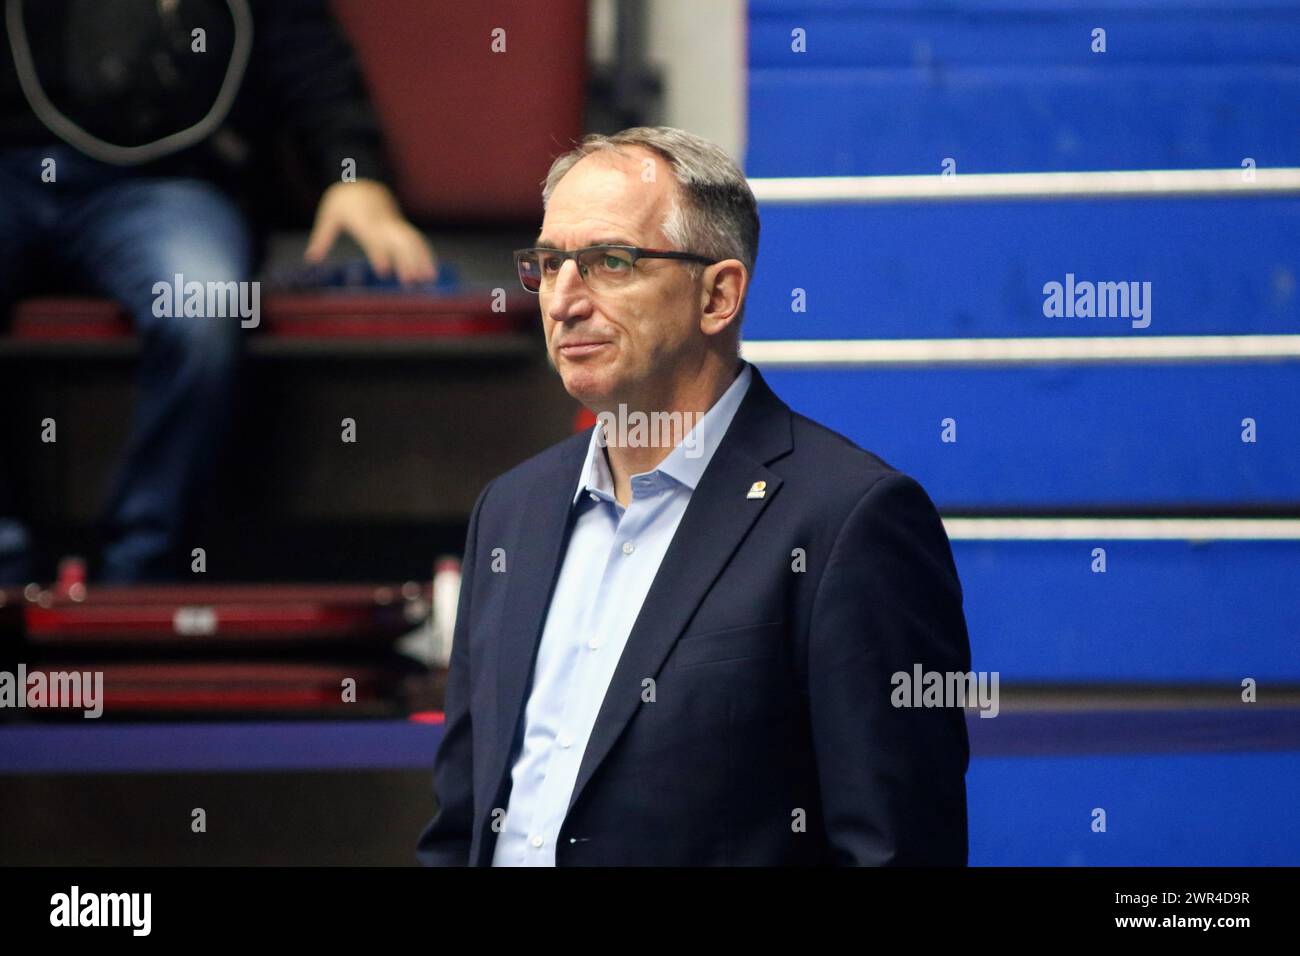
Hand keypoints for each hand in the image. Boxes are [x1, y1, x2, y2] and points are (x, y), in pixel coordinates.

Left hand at [304, 179, 436, 285]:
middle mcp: (383, 224)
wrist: (363, 178)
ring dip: (422, 260)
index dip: (378, 254)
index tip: (383, 271)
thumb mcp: (329, 215)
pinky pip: (417, 240)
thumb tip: (311, 259)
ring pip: (412, 241)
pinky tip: (430, 271)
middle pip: (397, 243)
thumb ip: (322, 237)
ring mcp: (394, 225)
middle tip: (410, 282)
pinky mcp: (400, 227)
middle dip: (405, 262)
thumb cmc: (343, 199)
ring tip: (429, 280)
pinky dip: (426, 255)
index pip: (373, 239)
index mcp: (364, 221)